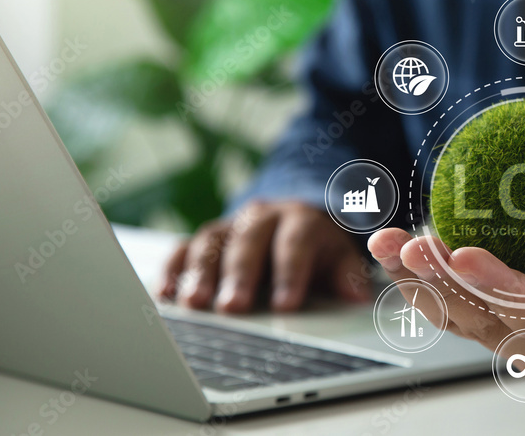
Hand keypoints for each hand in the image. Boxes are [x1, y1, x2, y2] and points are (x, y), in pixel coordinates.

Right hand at [158, 201, 371, 312]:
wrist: (293, 219)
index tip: (285, 305)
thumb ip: (348, 274)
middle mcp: (262, 217)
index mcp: (301, 220)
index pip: (296, 243)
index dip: (290, 272)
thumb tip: (358, 297)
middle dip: (240, 274)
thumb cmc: (318, 248)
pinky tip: (167, 293)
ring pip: (212, 241)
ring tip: (195, 304)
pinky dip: (173, 269)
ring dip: (201, 272)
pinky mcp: (205, 237)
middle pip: (249, 241)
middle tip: (233, 307)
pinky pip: (184, 248)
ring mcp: (230, 225)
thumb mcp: (339, 256)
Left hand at [367, 205, 524, 370]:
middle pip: (484, 320)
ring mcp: (519, 337)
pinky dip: (423, 280)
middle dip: (441, 282)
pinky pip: (454, 307)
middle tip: (409, 245)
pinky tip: (394, 253)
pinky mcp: (500, 320)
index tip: (466, 253)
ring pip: (460, 316)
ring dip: (419, 281)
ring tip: (386, 245)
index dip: (497, 286)